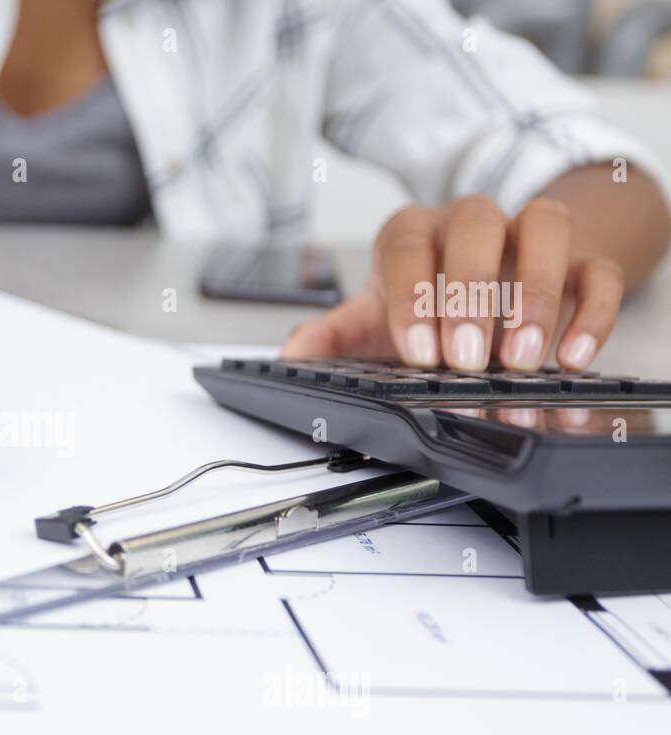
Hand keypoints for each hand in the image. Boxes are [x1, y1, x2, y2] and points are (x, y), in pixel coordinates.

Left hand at [282, 195, 624, 371]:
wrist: (488, 278)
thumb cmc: (423, 298)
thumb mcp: (372, 318)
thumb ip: (333, 336)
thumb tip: (292, 355)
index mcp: (412, 233)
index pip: (407, 245)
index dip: (412, 296)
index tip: (420, 351)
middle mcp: (469, 223)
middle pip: (474, 224)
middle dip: (469, 291)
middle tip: (464, 357)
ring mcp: (527, 236)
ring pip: (543, 226)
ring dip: (535, 292)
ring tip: (520, 358)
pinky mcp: (578, 260)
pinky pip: (595, 270)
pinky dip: (589, 312)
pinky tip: (570, 356)